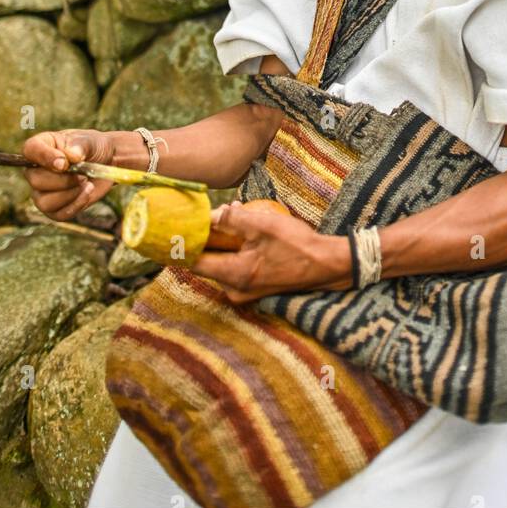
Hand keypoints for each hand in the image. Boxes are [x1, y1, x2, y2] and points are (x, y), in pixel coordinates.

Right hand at [21, 128, 117, 221]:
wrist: (107, 164)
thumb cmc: (94, 147)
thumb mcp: (91, 141)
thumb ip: (80, 146)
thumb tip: (72, 156)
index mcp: (42, 145)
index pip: (30, 149)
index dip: (44, 158)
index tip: (64, 164)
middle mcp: (37, 169)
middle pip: (36, 180)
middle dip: (63, 181)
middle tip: (83, 175)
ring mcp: (43, 190)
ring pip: (44, 202)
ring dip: (69, 196)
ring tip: (87, 184)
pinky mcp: (54, 208)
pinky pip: (58, 214)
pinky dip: (75, 205)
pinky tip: (87, 193)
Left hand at [190, 200, 352, 303]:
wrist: (326, 265)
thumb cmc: (296, 244)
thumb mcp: (262, 224)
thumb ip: (231, 219)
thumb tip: (208, 215)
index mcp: (233, 275)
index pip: (193, 262)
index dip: (185, 242)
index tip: (180, 225)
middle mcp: (234, 290)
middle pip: (206, 262)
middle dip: (208, 237)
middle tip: (212, 214)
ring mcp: (244, 292)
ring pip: (220, 263)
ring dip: (223, 242)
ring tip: (234, 217)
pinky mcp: (253, 289)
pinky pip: (234, 267)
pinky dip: (235, 250)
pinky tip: (247, 232)